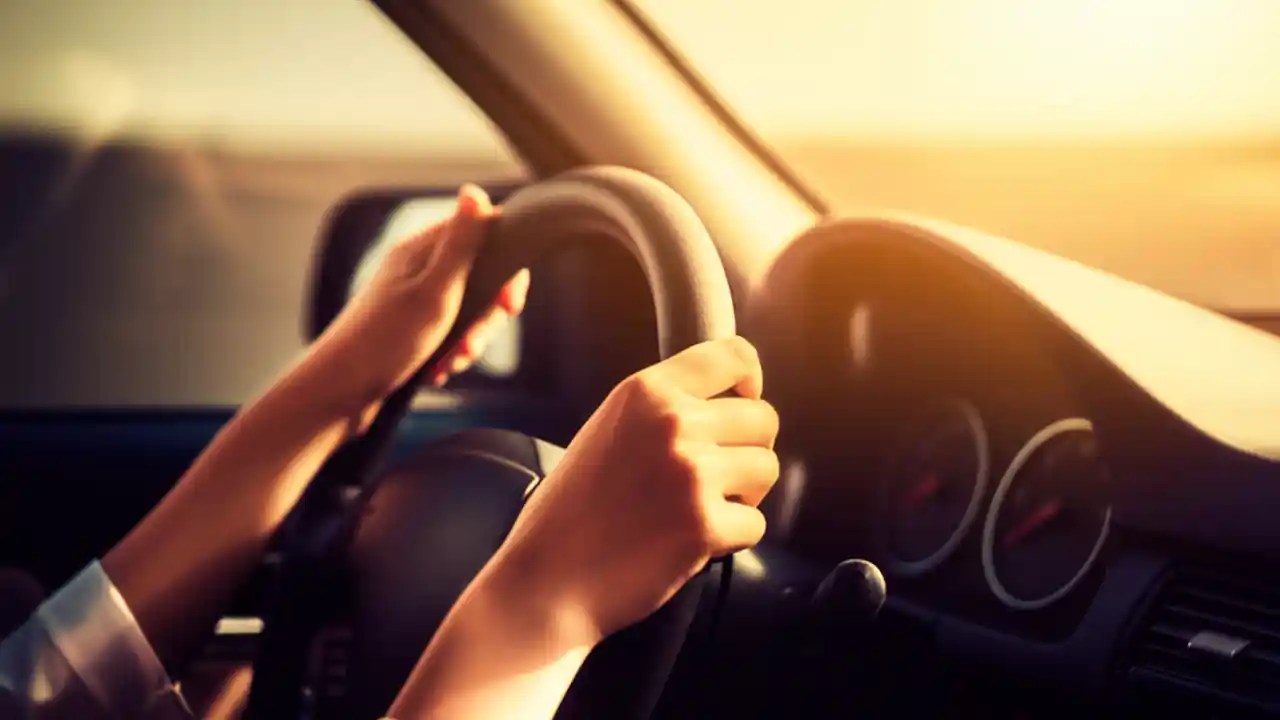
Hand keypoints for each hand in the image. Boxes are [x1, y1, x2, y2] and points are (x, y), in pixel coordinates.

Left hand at [310, 184, 529, 410]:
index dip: (507, 269)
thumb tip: (475, 190)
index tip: (507, 305)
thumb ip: (461, 244)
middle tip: (471, 345)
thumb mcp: (434, 290)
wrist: (338, 392)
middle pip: (483, 278)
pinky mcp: (413, 325)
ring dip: (468, 342)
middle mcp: (420, 267)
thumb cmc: (384, 342)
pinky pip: (451, 332)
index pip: (485, 237)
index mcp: (423, 250)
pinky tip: (436, 371)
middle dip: (486, 318)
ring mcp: (416, 297)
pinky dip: (451, 353)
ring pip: (470, 310)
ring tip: (450, 364)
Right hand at [490, 336, 780, 642]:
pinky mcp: (704, 525)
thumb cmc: (573, 510)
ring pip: (767, 468)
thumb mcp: (607, 428)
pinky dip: (732, 537)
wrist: (548, 578)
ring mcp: (691, 474)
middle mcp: (673, 423)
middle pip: (763, 418)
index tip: (742, 404)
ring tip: (701, 507)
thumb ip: (660, 409)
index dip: (750, 382)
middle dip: (748, 449)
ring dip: (745, 492)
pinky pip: (756, 522)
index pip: (735, 356)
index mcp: (646, 391)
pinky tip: (692, 541)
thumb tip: (725, 403)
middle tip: (716, 475)